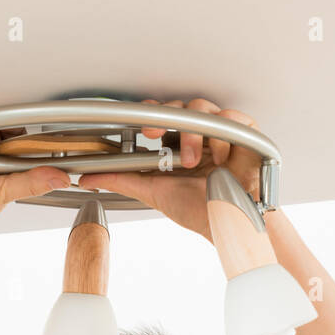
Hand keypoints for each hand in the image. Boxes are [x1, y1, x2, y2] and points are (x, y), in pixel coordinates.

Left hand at [73, 98, 265, 243]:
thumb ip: (122, 180)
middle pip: (182, 108)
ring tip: (192, 161)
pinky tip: (219, 157)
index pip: (164, 117)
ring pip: (205, 111)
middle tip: (155, 134)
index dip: (152, 115)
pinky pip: (235, 120)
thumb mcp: (154, 193)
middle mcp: (199, 137)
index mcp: (179, 145)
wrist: (227, 226)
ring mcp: (222, 136)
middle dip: (168, 119)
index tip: (141, 126)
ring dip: (194, 134)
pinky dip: (224, 135)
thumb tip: (89, 177)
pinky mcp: (246, 139)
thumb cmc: (198, 210)